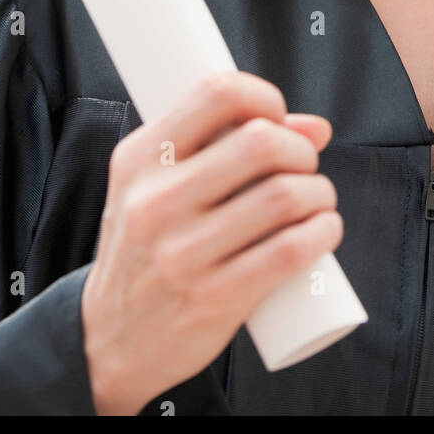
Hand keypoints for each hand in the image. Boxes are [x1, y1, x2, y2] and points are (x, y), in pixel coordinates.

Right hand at [80, 70, 341, 414]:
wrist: (109, 340)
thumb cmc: (147, 249)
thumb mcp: (157, 187)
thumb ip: (223, 147)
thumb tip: (317, 128)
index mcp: (141, 158)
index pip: (216, 93)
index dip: (264, 97)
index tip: (278, 119)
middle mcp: (156, 201)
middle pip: (261, 143)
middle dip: (301, 150)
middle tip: (304, 167)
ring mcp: (182, 253)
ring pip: (283, 196)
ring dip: (319, 192)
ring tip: (317, 200)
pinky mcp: (213, 299)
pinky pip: (288, 251)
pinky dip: (322, 233)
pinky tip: (324, 230)